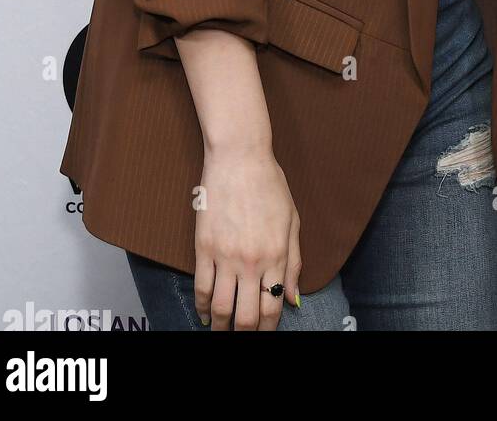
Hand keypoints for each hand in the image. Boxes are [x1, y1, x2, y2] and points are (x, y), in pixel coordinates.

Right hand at [193, 144, 302, 329]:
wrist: (240, 158)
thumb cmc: (270, 185)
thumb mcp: (292, 220)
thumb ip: (294, 262)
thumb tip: (293, 299)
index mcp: (277, 255)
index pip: (273, 307)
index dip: (269, 328)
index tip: (265, 335)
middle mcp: (252, 261)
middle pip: (247, 316)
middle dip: (246, 334)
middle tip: (244, 337)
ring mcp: (225, 256)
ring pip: (221, 309)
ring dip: (221, 328)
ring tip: (222, 334)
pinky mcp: (204, 248)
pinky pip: (202, 288)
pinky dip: (202, 308)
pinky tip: (205, 315)